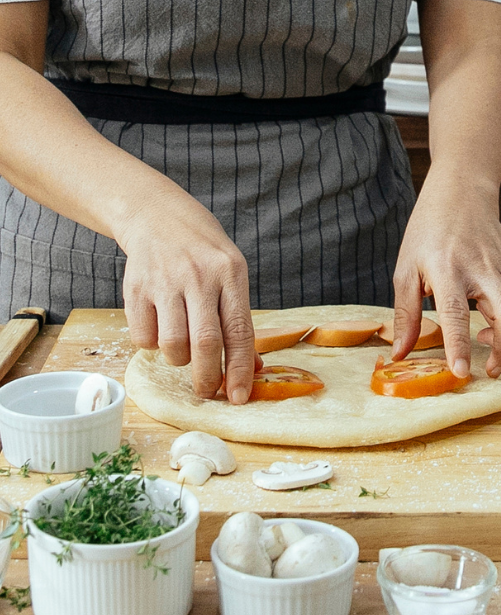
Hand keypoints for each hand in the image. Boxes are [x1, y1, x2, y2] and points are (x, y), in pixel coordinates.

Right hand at [117, 194, 256, 402]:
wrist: (158, 217)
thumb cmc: (204, 254)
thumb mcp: (232, 275)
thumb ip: (239, 320)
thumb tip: (252, 368)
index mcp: (230, 273)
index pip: (238, 331)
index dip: (240, 368)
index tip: (239, 397)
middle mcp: (198, 277)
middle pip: (205, 343)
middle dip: (208, 378)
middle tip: (208, 392)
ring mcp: (165, 282)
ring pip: (172, 345)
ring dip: (179, 360)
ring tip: (184, 349)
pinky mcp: (135, 289)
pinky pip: (144, 338)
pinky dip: (153, 345)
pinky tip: (160, 329)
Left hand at [391, 174, 500, 378]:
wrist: (461, 194)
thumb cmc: (428, 233)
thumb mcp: (405, 270)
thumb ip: (405, 315)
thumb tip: (401, 354)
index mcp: (447, 269)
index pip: (456, 313)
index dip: (459, 346)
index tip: (462, 372)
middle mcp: (482, 268)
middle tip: (490, 370)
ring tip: (487, 340)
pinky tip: (492, 319)